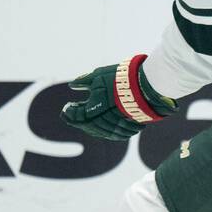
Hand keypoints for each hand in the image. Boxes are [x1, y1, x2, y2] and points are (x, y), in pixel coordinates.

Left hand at [61, 55, 176, 140]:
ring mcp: (113, 128)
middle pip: (85, 126)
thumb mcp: (97, 76)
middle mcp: (100, 123)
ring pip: (98, 132)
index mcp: (89, 111)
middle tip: (74, 113)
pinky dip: (106, 130)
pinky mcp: (125, 130)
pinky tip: (105, 126)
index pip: (74, 115)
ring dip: (91, 126)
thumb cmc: (118, 80)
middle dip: (78, 119)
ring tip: (89, 119)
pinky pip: (112, 135)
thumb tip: (72, 85)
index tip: (68, 106)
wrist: (143, 87)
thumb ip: (83, 82)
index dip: (69, 110)